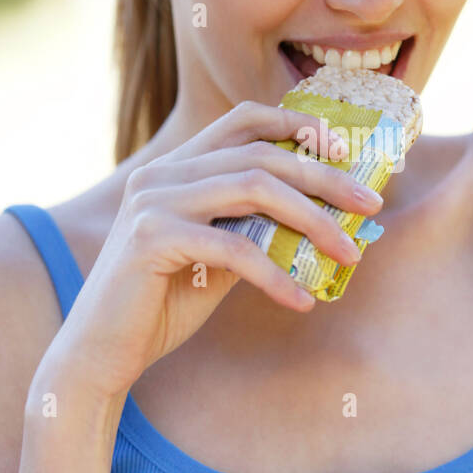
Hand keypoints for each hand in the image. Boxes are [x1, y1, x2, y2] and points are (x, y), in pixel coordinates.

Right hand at [39, 102, 382, 403]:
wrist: (101, 352)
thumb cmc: (162, 304)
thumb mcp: (219, 256)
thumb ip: (256, 227)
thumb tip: (328, 219)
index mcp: (176, 167)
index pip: (243, 120)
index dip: (297, 124)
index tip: (344, 148)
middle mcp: (162, 173)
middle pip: (261, 155)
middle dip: (325, 178)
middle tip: (372, 204)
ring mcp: (152, 201)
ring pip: (254, 189)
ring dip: (313, 220)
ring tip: (350, 252)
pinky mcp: (150, 238)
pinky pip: (233, 248)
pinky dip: (275, 275)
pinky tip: (302, 300)